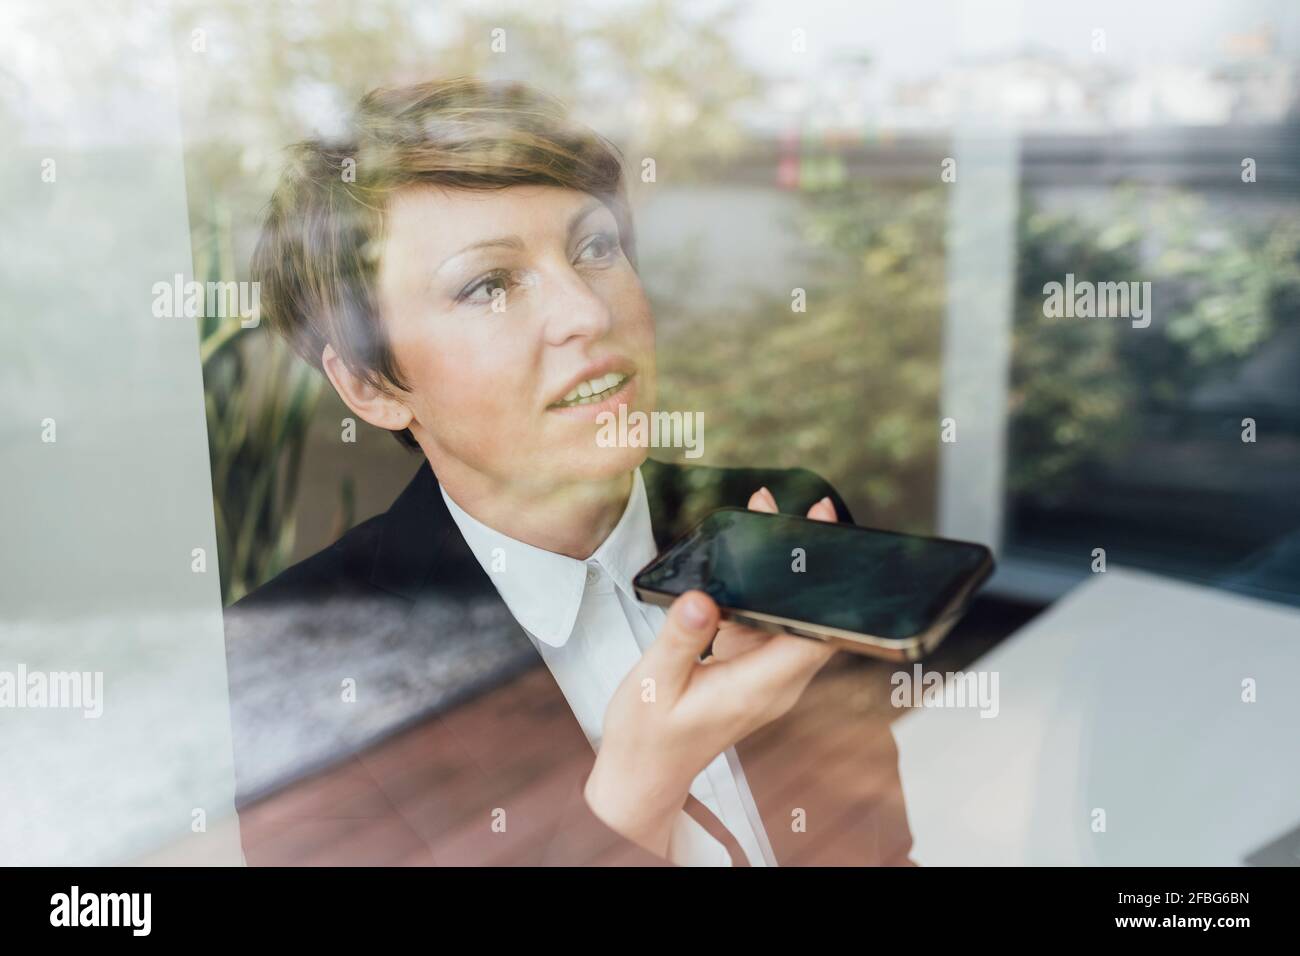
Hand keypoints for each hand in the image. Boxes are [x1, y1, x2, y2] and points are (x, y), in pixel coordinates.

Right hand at [583, 486, 840, 857]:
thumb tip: (702, 598)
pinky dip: (761, 590)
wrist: (642, 774)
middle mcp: (774, 684)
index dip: (830, 593)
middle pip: (812, 619)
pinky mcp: (751, 669)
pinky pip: (767, 623)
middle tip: (811, 513)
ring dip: (782, 574)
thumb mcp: (653, 682)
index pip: (816, 637)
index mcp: (758, 688)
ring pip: (790, 616)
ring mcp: (765, 677)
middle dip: (810, 567)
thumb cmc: (647, 735)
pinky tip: (746, 557)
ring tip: (770, 517)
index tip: (832, 547)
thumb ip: (680, 639)